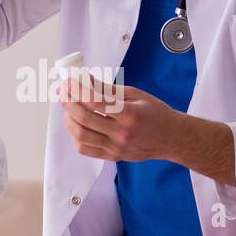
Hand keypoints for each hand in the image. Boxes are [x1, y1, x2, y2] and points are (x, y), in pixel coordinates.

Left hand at [58, 71, 179, 161]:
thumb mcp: (135, 95)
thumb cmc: (156, 114)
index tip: (70, 81)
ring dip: (68, 119)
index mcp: (130, 114)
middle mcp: (121, 133)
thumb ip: (107, 89)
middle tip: (64, 92)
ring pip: (81, 136)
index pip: (95, 101)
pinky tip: (77, 124)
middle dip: (68, 102)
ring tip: (69, 108)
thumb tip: (86, 79)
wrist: (170, 138)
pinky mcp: (112, 156)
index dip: (78, 89)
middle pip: (84, 119)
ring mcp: (115, 148)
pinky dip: (75, 136)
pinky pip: (85, 149)